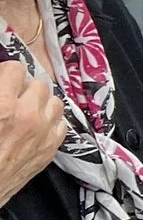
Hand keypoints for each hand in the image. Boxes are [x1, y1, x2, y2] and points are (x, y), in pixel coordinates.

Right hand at [0, 59, 63, 205]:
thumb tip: (1, 80)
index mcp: (4, 106)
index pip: (16, 69)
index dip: (5, 73)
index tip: (1, 80)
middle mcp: (29, 116)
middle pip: (39, 84)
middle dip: (24, 87)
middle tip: (10, 96)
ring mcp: (43, 134)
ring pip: (55, 102)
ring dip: (40, 103)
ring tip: (25, 109)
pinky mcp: (50, 150)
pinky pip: (60, 124)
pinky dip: (49, 122)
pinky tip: (35, 126)